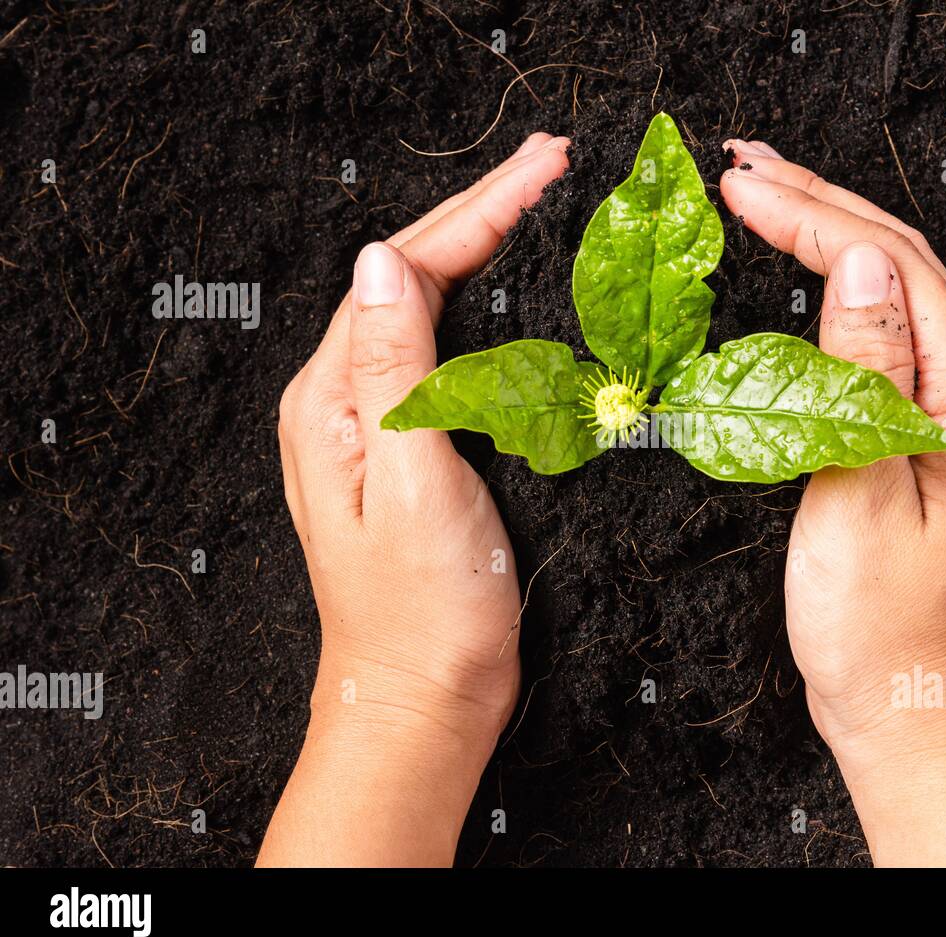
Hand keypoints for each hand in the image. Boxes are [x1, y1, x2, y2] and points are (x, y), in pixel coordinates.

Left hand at [259, 133, 570, 865]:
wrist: (425, 702)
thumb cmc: (422, 616)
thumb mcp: (413, 484)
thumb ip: (396, 371)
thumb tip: (378, 263)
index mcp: (333, 400)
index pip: (404, 272)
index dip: (479, 212)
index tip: (544, 170)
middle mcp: (345, 402)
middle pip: (412, 277)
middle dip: (484, 213)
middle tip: (552, 164)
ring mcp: (378, 426)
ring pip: (433, 310)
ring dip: (487, 253)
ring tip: (540, 207)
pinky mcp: (414, 452)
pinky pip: (449, 357)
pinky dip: (492, 313)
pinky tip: (522, 300)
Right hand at [721, 138, 945, 865]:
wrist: (913, 706)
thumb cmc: (883, 629)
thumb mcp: (859, 496)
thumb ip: (864, 374)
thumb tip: (865, 263)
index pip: (891, 264)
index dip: (811, 213)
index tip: (742, 185)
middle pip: (902, 263)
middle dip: (820, 204)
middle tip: (745, 167)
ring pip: (895, 295)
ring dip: (829, 239)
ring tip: (768, 200)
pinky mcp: (925, 441)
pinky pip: (885, 340)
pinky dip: (838, 295)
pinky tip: (808, 285)